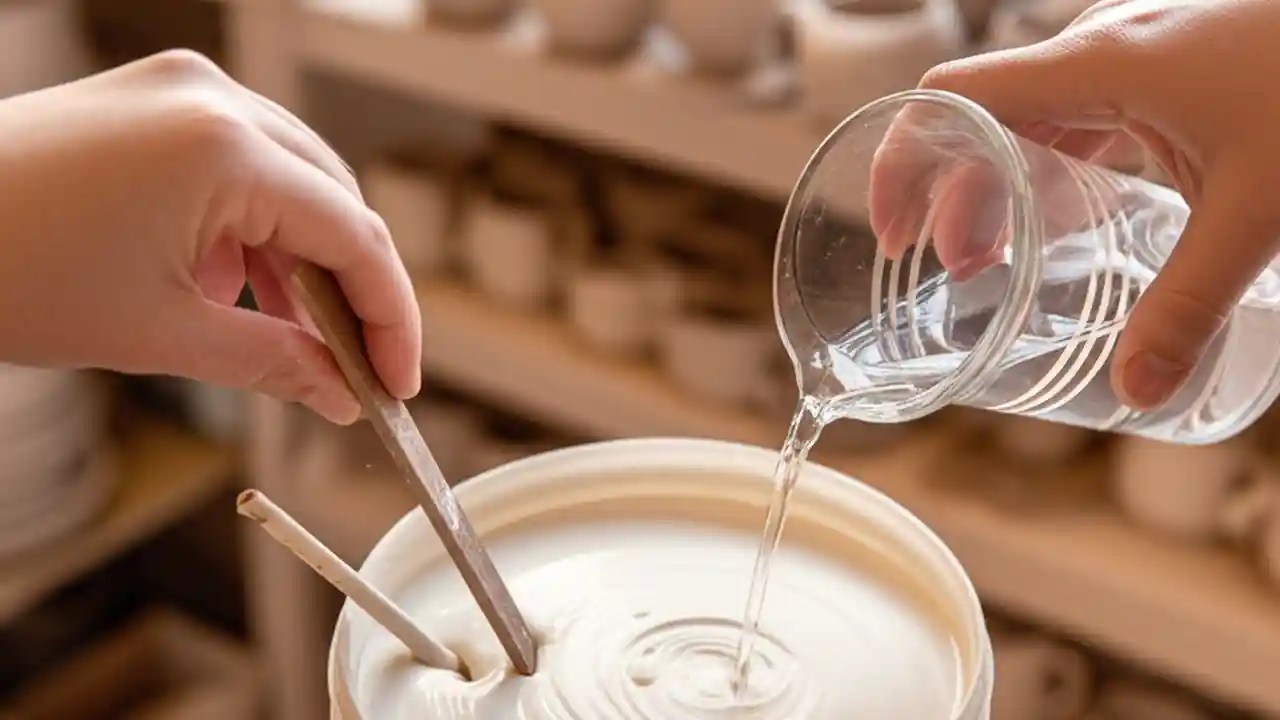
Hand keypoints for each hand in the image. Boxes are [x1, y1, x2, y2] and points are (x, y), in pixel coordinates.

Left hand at [0, 50, 421, 423]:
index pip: (356, 237)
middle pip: (335, 202)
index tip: (398, 381)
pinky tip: (238, 285)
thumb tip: (340, 392)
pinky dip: (255, 228)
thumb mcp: (159, 333)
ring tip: (293, 335)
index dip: (391, 318)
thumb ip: (274, 362)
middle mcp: (215, 99)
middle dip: (352, 290)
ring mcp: (182, 90)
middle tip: (355, 367)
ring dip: (304, 262)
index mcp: (226, 150)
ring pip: (295, 181)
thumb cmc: (5, 271)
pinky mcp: (154, 100)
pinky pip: (242, 163)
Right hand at [910, 0, 1279, 409]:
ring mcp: (1134, 56)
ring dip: (1003, 188)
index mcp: (1095, 65)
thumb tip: (1135, 394)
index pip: (950, 100)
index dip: (901, 163)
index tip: (891, 233)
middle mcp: (1098, 50)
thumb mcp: (1256, 213)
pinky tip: (1072, 222)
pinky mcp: (1166, 70)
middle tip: (955, 272)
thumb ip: (1188, 306)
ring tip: (999, 261)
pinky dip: (1056, 172)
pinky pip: (1080, 119)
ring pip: (1032, 121)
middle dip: (954, 198)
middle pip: (983, 119)